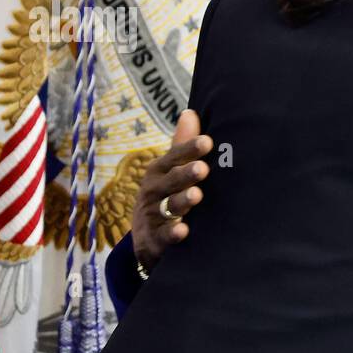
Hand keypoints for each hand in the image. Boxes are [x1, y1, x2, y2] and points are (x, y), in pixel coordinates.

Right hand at [131, 109, 212, 271]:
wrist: (145, 236)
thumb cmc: (166, 193)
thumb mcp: (170, 170)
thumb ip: (182, 145)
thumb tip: (191, 112)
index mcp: (159, 171)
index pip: (174, 157)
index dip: (189, 150)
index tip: (207, 142)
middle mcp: (153, 191)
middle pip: (170, 181)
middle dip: (186, 174)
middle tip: (203, 168)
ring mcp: (152, 216)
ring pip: (168, 208)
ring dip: (181, 201)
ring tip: (197, 195)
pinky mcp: (154, 240)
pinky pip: (163, 237)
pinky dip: (173, 234)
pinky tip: (185, 231)